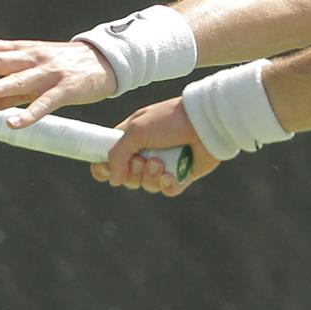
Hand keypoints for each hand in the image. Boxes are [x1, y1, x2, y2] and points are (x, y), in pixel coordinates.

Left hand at [0, 26, 116, 127]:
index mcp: (24, 52)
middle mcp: (34, 60)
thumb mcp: (31, 75)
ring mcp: (49, 74)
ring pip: (19, 81)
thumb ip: (1, 90)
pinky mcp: (66, 89)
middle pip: (1, 60)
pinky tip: (15, 123)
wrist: (108, 61)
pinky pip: (45, 104)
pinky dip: (30, 114)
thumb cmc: (64, 68)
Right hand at [95, 96, 221, 197]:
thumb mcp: (137, 130)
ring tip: (160, 162)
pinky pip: (167, 190)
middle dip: (132, 172)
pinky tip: (171, 175)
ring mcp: (164, 164)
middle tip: (140, 161)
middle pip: (127, 177)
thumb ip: (118, 154)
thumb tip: (113, 179)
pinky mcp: (181, 174)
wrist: (205, 122)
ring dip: (150, 176)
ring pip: (147, 185)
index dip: (104, 168)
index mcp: (132, 138)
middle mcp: (146, 152)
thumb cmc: (170, 119)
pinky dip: (167, 184)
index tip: (106, 170)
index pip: (109, 158)